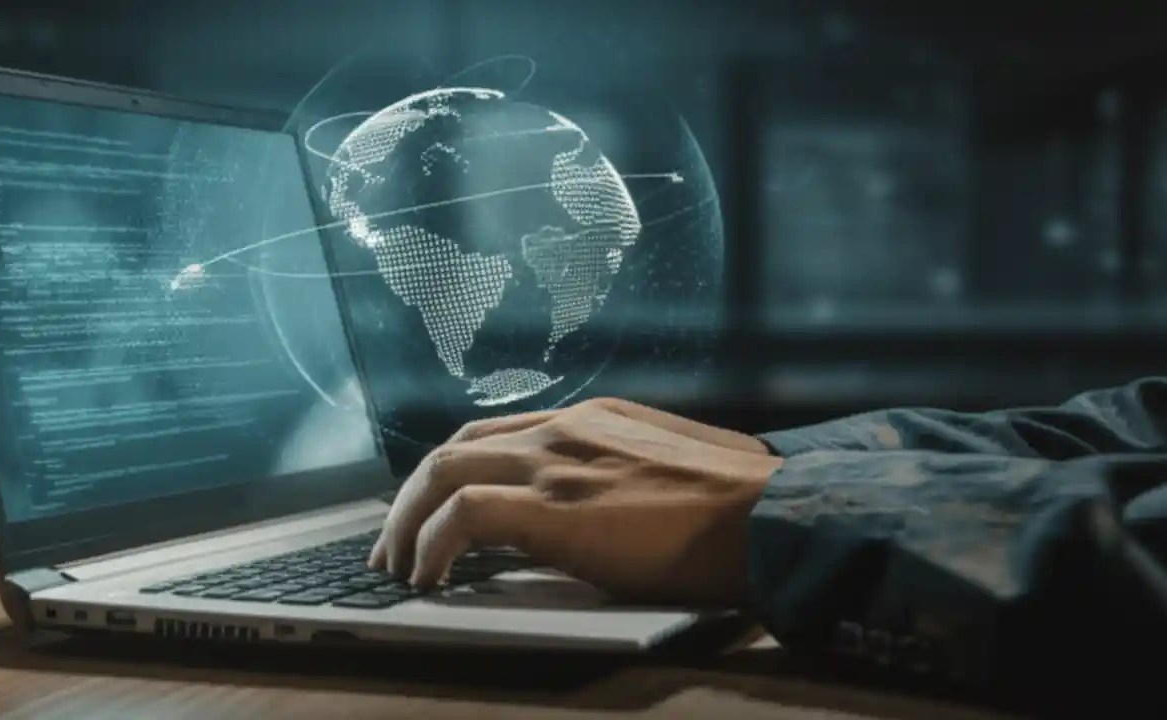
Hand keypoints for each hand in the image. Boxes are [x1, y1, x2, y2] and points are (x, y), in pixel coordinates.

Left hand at [368, 397, 782, 606]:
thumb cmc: (737, 505)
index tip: (433, 511)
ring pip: (443, 472)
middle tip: (394, 543)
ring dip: (407, 521)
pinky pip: (462, 516)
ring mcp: (556, 463)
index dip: (452, 473)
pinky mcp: (555, 506)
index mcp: (588, 420)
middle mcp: (562, 430)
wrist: (771, 515)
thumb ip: (616, 475)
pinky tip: (427, 577)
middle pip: (454, 448)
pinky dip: (432, 544)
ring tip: (396, 565)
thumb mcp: (667, 469)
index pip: (493, 433)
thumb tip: (592, 508)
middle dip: (412, 497)